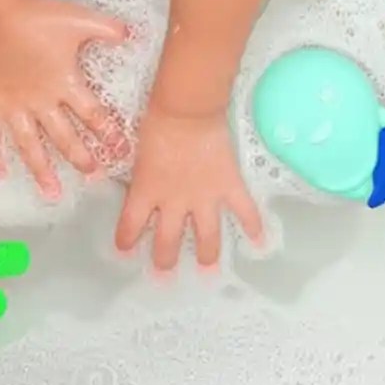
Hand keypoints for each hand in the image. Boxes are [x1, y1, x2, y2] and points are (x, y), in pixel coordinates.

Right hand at [0, 0, 128, 198]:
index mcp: (66, 84)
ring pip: (30, 146)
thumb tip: (135, 34)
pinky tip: (0, 173)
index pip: (94, 116)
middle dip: (81, 158)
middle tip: (93, 176)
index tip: (121, 152)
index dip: (109, 135)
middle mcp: (42, 103)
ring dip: (42, 171)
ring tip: (52, 194)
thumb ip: (108, 29)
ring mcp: (15, 107)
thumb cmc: (38, 16)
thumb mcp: (80, 20)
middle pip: (65, 138)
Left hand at [116, 102, 263, 269]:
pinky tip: (259, 242)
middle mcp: (173, 202)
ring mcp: (204, 197)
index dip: (127, 240)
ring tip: (207, 268)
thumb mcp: (138, 150)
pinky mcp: (229, 186)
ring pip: (206, 236)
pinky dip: (253, 226)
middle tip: (164, 274)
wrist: (186, 110)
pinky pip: (244, 211)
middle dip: (165, 261)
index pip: (131, 226)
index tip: (125, 250)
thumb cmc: (157, 121)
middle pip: (168, 241)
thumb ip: (141, 171)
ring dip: (206, 254)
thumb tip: (134, 175)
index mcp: (146, 192)